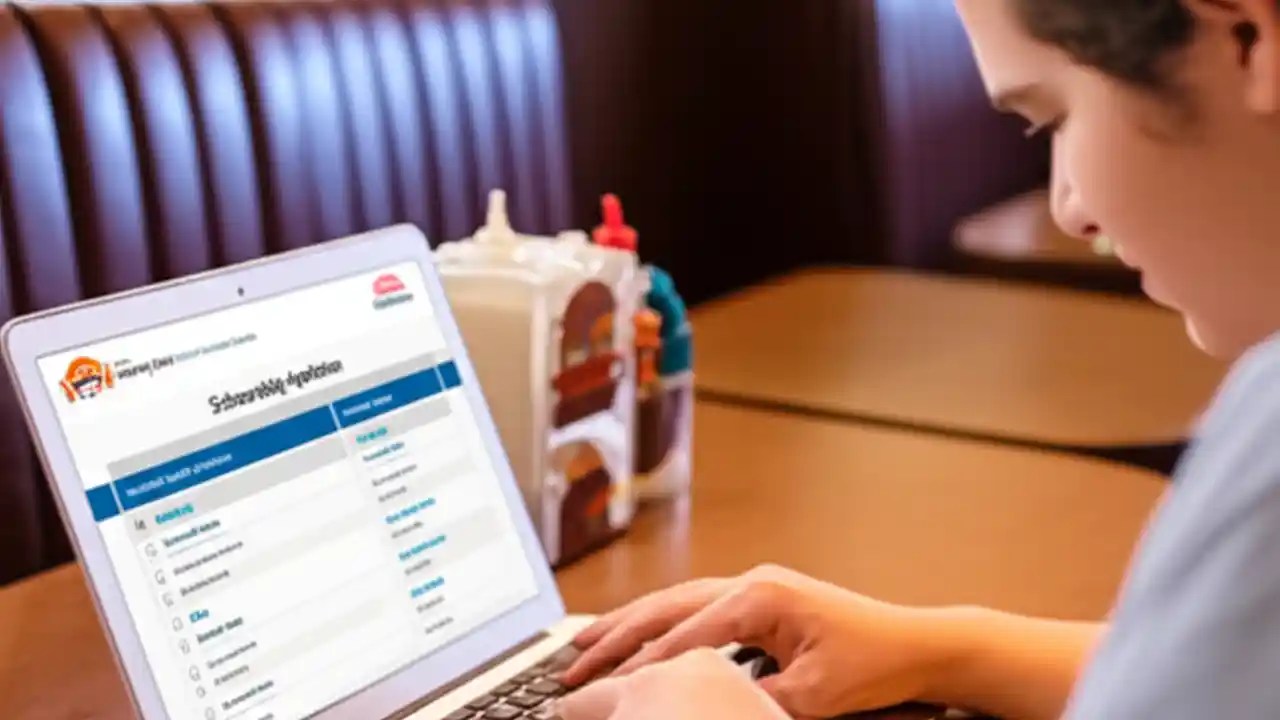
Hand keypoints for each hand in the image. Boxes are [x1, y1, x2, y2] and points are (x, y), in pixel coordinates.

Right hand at [561, 565, 949, 718]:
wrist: (917, 642)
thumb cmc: (874, 662)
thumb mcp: (812, 695)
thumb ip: (754, 702)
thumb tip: (701, 711)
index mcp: (760, 597)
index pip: (683, 636)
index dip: (640, 667)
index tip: (601, 690)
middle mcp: (751, 583)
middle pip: (665, 607)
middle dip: (614, 636)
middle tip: (569, 663)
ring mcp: (755, 587)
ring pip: (675, 602)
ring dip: (629, 624)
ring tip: (584, 643)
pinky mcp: (761, 600)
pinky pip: (696, 609)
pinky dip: (661, 625)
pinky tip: (639, 639)